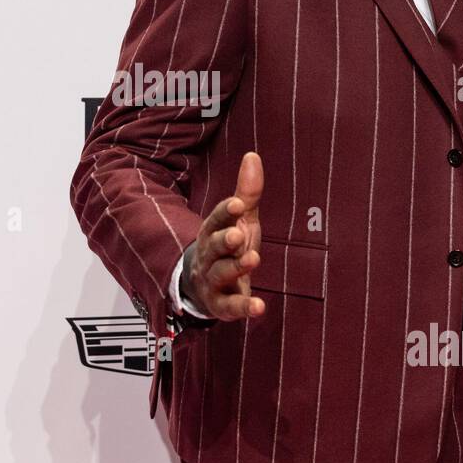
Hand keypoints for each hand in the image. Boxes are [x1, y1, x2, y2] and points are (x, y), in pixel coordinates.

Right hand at [182, 151, 264, 320]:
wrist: (203, 288)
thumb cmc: (227, 248)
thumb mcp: (240, 220)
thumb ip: (247, 192)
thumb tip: (253, 155)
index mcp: (212, 232)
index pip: (216, 219)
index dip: (226, 212)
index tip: (238, 203)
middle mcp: (209, 256)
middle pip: (213, 247)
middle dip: (224, 240)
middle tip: (238, 234)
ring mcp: (213, 281)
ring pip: (220, 274)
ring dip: (235, 267)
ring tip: (252, 259)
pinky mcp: (220, 305)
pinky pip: (230, 307)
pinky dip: (243, 307)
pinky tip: (259, 307)